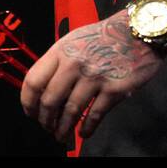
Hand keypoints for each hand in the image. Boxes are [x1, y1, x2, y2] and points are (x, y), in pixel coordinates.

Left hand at [19, 12, 162, 147]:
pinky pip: (95, 114)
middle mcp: (74, 64)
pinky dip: (87, 128)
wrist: (138, 31)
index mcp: (60, 51)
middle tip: (47, 127)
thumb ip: (58, 60)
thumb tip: (44, 88)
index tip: (30, 112)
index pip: (33, 80)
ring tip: (61, 136)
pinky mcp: (114, 88)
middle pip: (49, 100)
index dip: (28, 101)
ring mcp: (94, 77)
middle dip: (45, 119)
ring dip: (63, 128)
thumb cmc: (104, 36)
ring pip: (71, 111)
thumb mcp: (73, 40)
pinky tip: (83, 133)